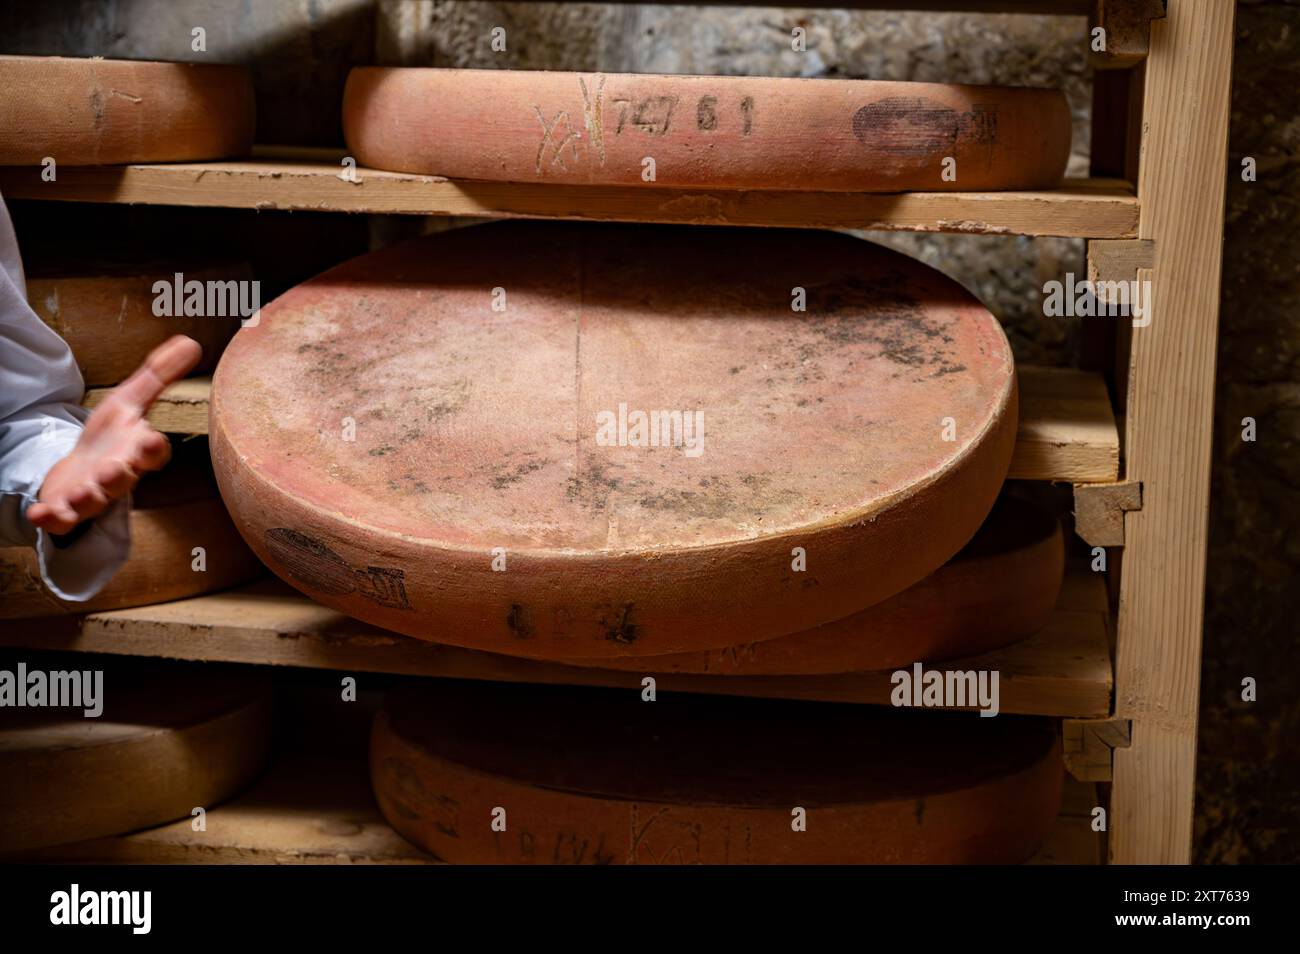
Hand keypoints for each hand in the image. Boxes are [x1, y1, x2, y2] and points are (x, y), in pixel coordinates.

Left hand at [26, 335, 202, 535]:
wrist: (80, 472)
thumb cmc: (110, 438)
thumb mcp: (129, 402)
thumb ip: (158, 376)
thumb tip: (192, 344)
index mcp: (137, 452)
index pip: (153, 453)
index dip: (153, 448)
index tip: (153, 438)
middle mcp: (118, 475)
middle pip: (124, 478)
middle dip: (120, 475)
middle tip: (116, 468)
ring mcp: (92, 494)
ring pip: (94, 500)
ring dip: (89, 497)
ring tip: (84, 491)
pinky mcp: (65, 508)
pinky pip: (60, 519)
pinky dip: (51, 518)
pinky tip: (39, 513)